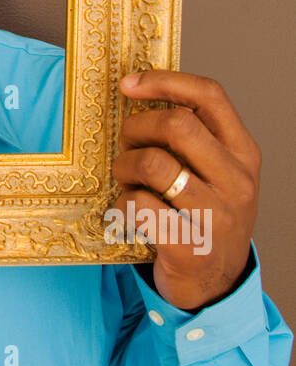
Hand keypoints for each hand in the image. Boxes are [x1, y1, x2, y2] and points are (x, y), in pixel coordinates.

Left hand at [110, 70, 260, 310]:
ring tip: (126, 179)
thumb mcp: (216, 173)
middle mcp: (237, 181)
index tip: (130, 84)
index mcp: (244, 153)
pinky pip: (139, 206)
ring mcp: (217, 216)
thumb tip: (142, 94)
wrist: (216, 284)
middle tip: (126, 144)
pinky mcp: (189, 247)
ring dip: (125, 167)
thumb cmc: (206, 216)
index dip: (165, 81)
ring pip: (153, 165)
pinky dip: (122, 204)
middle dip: (138, 129)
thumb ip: (194, 138)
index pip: (210, 96)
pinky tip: (128, 212)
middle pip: (177, 125)